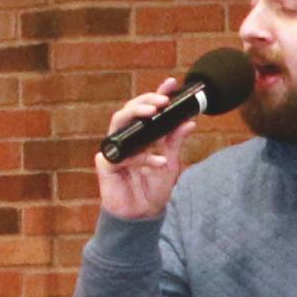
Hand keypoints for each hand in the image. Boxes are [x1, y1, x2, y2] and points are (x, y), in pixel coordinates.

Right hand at [94, 77, 187, 221]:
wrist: (143, 215)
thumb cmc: (154, 188)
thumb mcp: (171, 162)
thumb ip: (176, 142)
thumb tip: (190, 122)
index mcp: (143, 135)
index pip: (148, 110)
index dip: (157, 93)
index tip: (171, 82)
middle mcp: (127, 138)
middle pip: (129, 109)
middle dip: (145, 100)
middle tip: (162, 101)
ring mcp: (115, 149)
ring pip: (118, 121)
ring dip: (136, 113)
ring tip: (154, 112)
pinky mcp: (106, 164)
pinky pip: (124, 154)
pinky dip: (143, 157)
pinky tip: (159, 162)